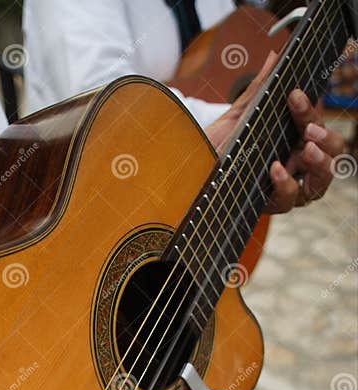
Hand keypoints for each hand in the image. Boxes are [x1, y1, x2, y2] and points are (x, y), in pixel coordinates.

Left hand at [205, 52, 344, 213]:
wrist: (189, 171)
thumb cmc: (216, 144)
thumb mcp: (237, 115)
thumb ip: (258, 89)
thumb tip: (273, 56)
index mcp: (293, 140)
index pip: (314, 125)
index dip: (309, 110)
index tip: (294, 95)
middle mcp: (294, 165)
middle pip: (329, 155)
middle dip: (327, 140)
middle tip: (310, 130)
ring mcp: (283, 187)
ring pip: (319, 182)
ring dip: (321, 164)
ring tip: (308, 150)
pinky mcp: (267, 204)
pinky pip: (288, 200)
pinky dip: (286, 185)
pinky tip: (276, 169)